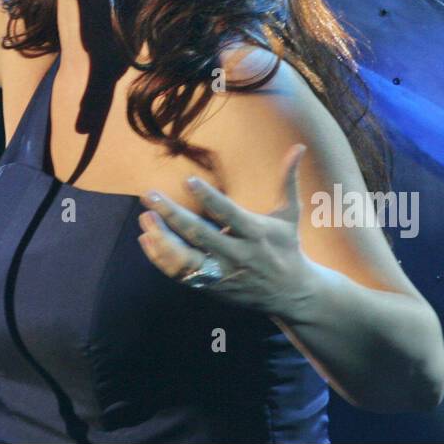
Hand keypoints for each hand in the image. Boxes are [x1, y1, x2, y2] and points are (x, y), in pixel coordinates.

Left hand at [137, 144, 316, 317]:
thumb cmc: (288, 247)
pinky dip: (161, 258)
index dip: (209, 198)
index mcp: (256, 233)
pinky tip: (147, 238)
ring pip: (185, 260)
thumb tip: (298, 147)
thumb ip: (289, 181)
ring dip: (162, 240)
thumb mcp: (290, 214)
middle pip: (199, 235)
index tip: (189, 180)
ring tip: (145, 219)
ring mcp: (222, 273)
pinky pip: (181, 274)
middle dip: (172, 215)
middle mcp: (237, 255)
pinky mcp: (212, 287)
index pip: (228, 214)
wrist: (292, 295)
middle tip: (150, 196)